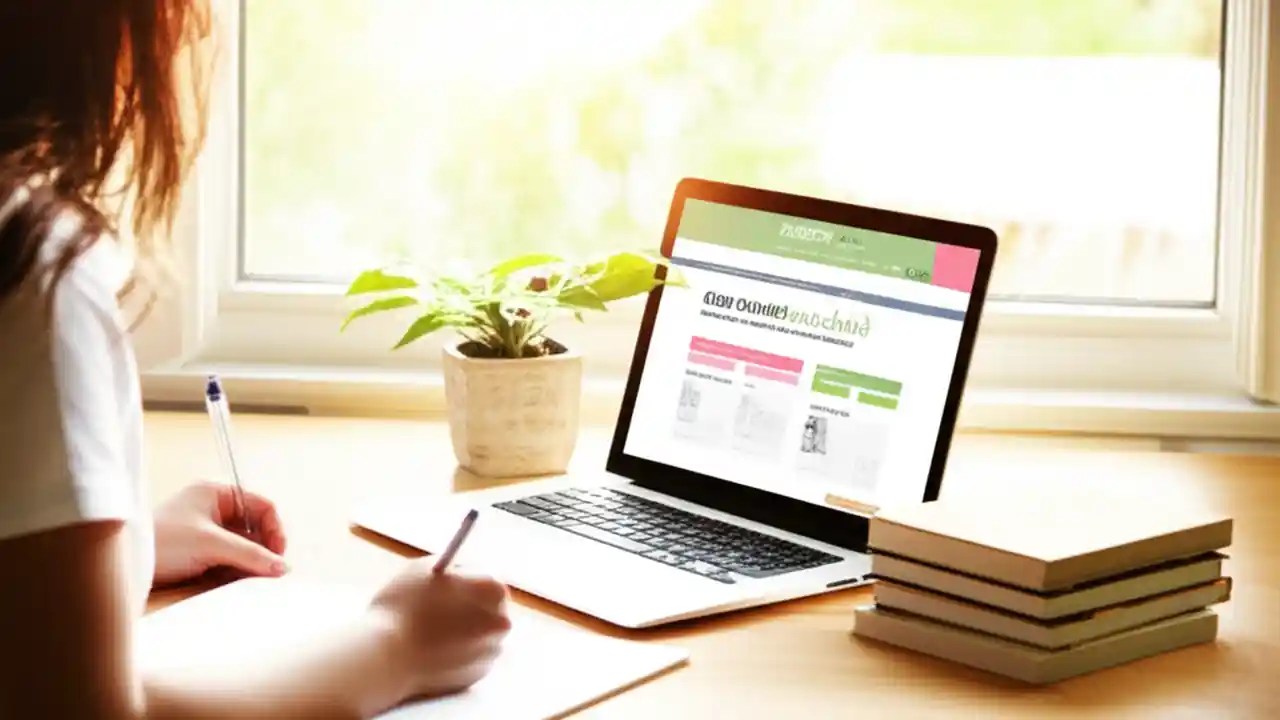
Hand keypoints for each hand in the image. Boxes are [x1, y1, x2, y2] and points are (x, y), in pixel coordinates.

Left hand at [152, 481, 288, 585]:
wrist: (122, 564)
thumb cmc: (162, 542)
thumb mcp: (211, 545)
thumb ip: (250, 554)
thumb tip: (282, 567)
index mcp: (215, 494)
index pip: (261, 506)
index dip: (274, 529)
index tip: (278, 554)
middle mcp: (212, 509)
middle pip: (254, 527)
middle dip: (264, 548)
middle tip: (270, 571)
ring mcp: (204, 531)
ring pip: (242, 545)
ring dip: (250, 561)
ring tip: (255, 578)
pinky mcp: (197, 552)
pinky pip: (228, 558)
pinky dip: (236, 569)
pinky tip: (238, 581)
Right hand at [368, 559, 510, 699]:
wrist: (386, 658)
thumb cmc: (402, 607)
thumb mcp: (425, 568)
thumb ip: (454, 565)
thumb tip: (465, 570)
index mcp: (493, 590)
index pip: (486, 576)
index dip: (464, 578)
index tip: (450, 583)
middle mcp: (501, 621)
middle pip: (488, 605)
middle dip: (469, 604)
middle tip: (442, 605)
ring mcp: (492, 651)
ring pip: (480, 632)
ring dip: (464, 629)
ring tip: (433, 629)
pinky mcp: (479, 674)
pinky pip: (471, 656)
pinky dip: (458, 652)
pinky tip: (436, 649)